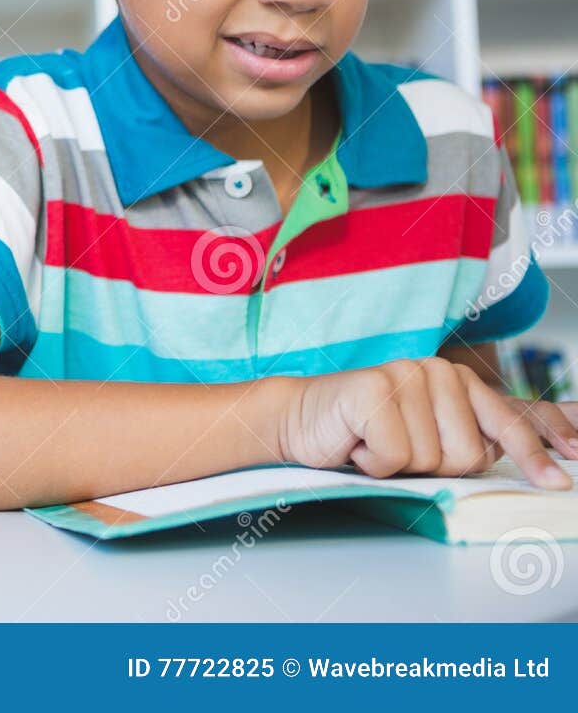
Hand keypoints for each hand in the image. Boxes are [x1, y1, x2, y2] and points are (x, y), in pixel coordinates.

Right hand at [274, 357, 577, 488]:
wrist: (300, 420)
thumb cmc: (366, 435)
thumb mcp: (428, 439)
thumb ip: (473, 439)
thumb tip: (527, 455)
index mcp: (460, 383)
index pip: (513, 417)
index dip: (540, 450)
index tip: (560, 480)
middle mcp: (440, 372)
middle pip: (470, 456)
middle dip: (433, 468)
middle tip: (397, 449)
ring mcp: (407, 376)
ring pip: (434, 459)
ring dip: (399, 467)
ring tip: (374, 444)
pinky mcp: (374, 390)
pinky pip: (396, 457)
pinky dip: (372, 463)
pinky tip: (357, 443)